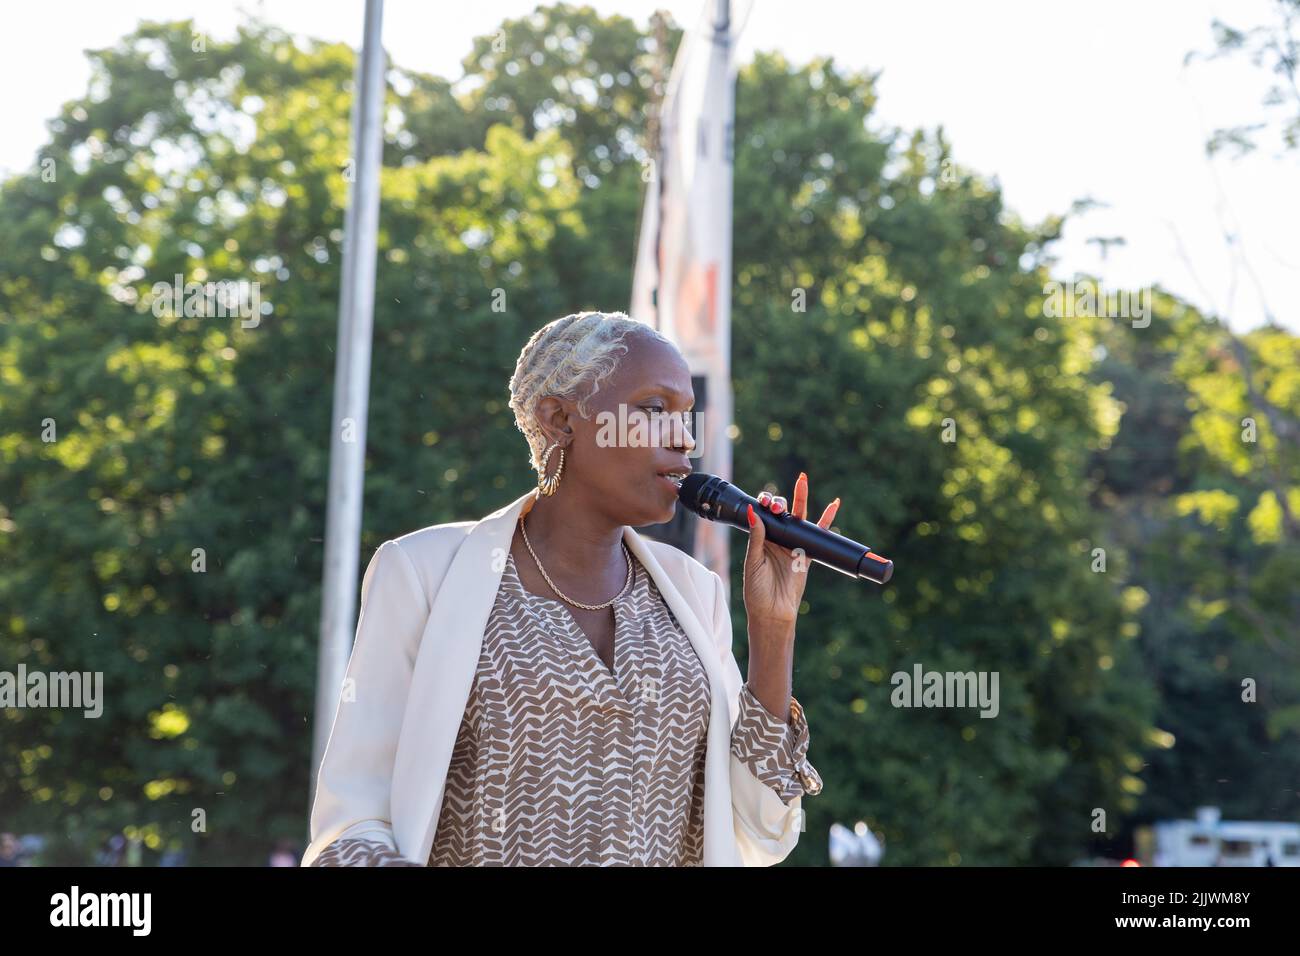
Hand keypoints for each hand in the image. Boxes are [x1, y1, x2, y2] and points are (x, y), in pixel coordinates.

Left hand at [741, 471, 840, 633]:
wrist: (773, 612)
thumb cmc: (757, 591)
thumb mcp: (753, 562)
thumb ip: (756, 537)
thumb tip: (753, 512)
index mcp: (760, 539)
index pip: (762, 515)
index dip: (763, 505)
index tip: (763, 503)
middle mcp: (776, 539)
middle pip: (781, 513)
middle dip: (779, 503)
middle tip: (777, 505)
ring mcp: (792, 545)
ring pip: (799, 519)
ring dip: (801, 500)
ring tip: (802, 481)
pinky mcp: (807, 555)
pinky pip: (818, 535)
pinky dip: (826, 521)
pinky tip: (833, 505)